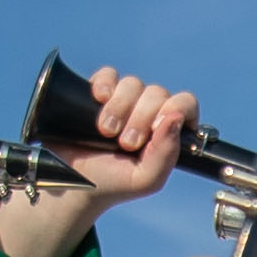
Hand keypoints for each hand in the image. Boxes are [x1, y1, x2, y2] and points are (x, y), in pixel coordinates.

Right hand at [0, 66, 196, 256]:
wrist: (72, 182)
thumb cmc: (114, 182)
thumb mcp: (145, 179)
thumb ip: (167, 154)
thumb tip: (176, 118)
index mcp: (166, 130)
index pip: (184, 103)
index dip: (175, 109)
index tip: (156, 128)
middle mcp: (147, 112)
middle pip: (157, 93)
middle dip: (141, 118)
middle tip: (126, 143)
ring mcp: (123, 100)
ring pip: (132, 84)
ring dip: (120, 107)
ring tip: (106, 132)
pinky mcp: (98, 92)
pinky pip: (108, 74)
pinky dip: (104, 84)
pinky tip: (98, 100)